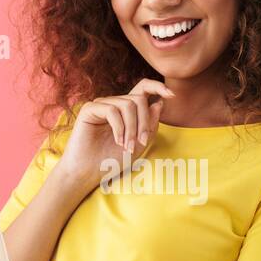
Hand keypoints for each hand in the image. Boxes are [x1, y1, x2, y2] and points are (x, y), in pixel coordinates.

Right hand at [55, 79, 174, 188]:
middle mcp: (113, 104)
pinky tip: (118, 141)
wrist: (88, 173)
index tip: (171, 95)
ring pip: (127, 105)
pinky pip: (112, 110)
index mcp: (126, 111)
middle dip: (145, 122)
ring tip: (128, 146)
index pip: (143, 89)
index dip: (157, 87)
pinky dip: (119, 127)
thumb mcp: (139, 144)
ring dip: (132, 128)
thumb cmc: (111, 161)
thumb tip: (158, 103)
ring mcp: (101, 105)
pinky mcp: (89, 109)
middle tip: (142, 142)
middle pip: (138, 99)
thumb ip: (150, 125)